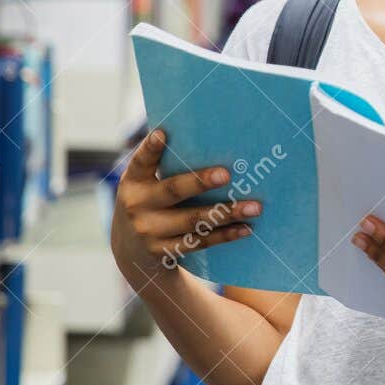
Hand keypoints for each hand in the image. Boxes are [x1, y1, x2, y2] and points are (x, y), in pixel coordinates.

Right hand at [110, 128, 262, 288]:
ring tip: (255, 207)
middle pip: (172, 191)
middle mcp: (137, 205)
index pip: (141, 161)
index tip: (163, 133)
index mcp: (133, 181)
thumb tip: (212, 141)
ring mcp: (149, 231)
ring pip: (193, 221)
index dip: (151, 148)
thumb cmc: (150, 203)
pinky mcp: (164, 251)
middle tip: (226, 174)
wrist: (130, 250)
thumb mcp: (145, 184)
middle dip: (199, 182)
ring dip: (226, 213)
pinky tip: (245, 228)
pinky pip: (199, 242)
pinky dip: (224, 235)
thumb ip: (166, 166)